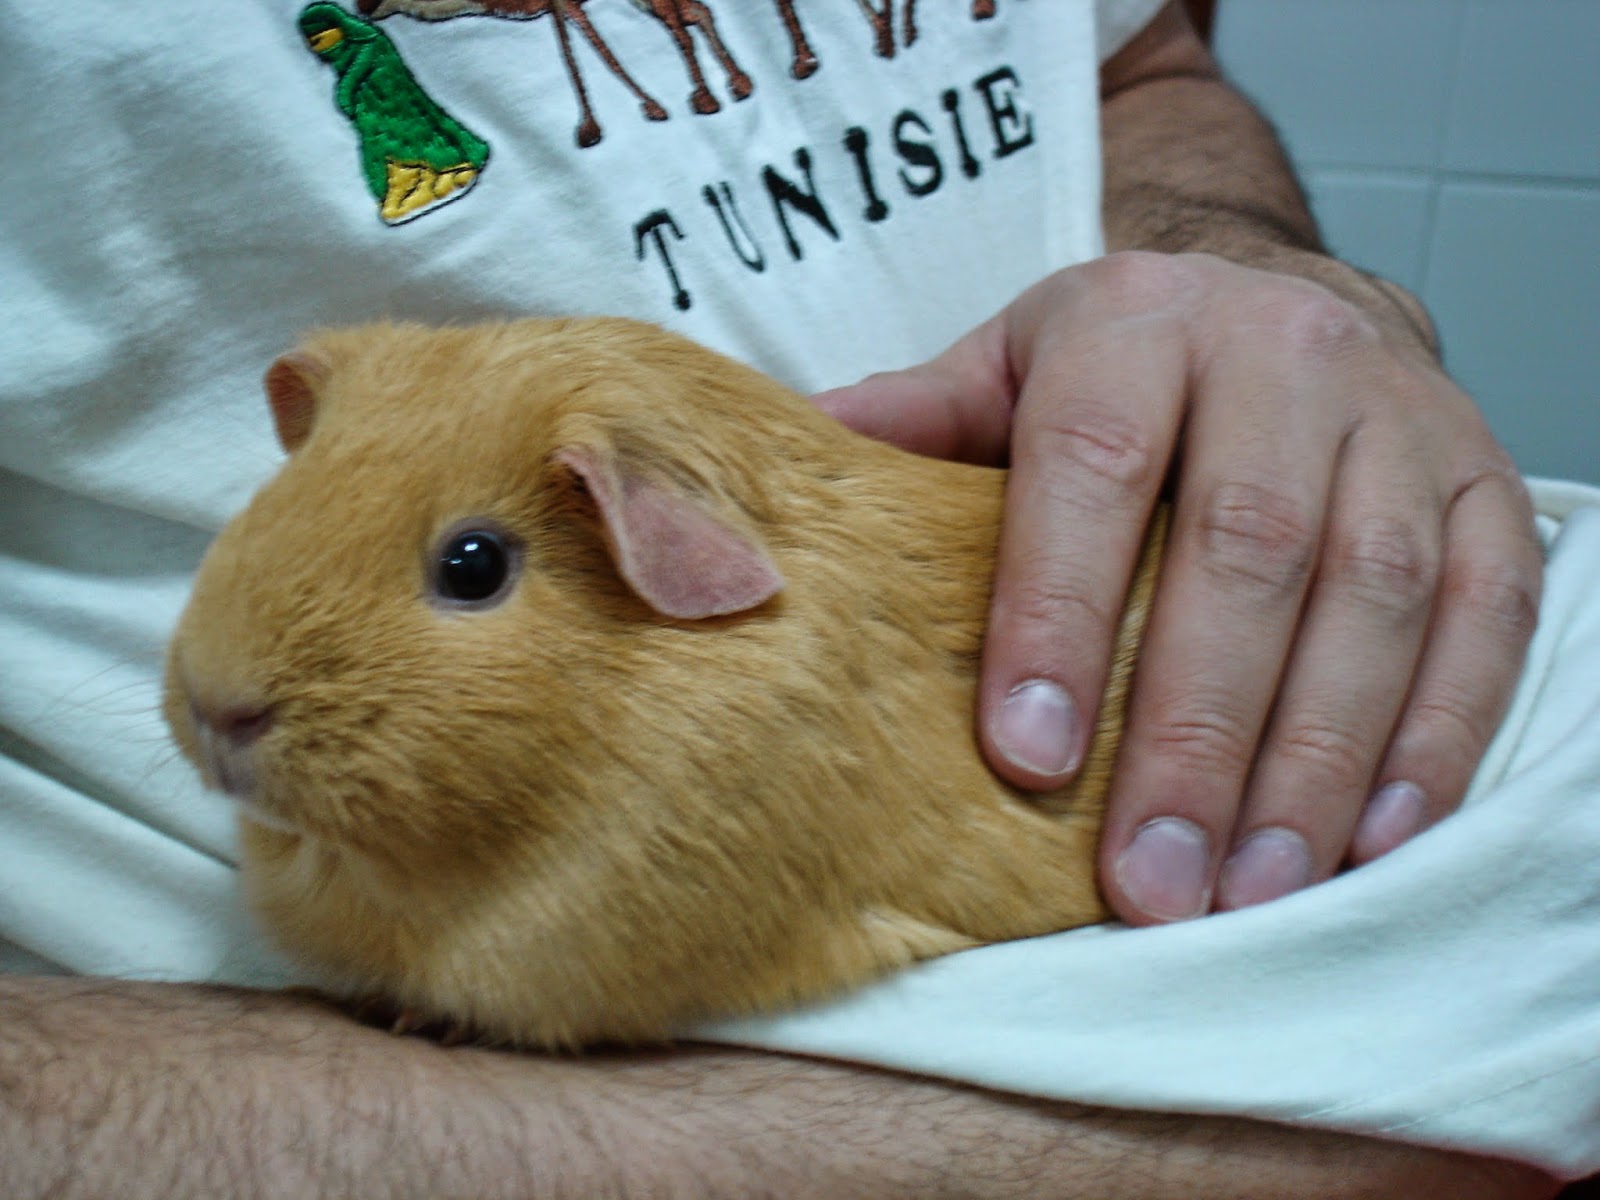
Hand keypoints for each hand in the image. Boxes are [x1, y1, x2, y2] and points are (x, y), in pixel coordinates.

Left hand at [815, 251, 1541, 924]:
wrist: (1285, 303)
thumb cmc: (1122, 369)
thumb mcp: (1006, 369)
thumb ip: (911, 427)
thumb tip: (787, 479)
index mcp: (1133, 322)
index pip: (1090, 469)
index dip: (1058, 615)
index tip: (1026, 759)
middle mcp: (1280, 351)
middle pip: (1247, 550)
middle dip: (1195, 731)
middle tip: (1148, 880)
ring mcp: (1400, 418)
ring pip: (1374, 596)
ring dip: (1316, 760)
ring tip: (1249, 889)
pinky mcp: (1484, 483)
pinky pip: (1486, 615)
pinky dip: (1435, 733)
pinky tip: (1373, 838)